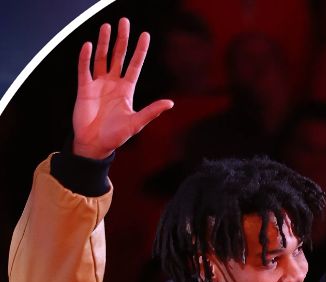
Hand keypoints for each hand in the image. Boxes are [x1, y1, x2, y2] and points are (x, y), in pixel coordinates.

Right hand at [72, 19, 173, 159]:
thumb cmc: (116, 136)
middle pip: (119, 56)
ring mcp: (98, 84)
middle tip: (124, 22)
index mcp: (127, 90)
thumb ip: (152, 111)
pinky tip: (88, 45)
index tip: (145, 35)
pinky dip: (85, 57)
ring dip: (104, 43)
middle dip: (122, 39)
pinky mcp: (84, 88)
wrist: (95, 144)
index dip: (140, 50)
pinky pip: (84, 69)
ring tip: (107, 27)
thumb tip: (170, 103)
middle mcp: (113, 83)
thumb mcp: (137, 123)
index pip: (135, 65)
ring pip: (102, 58)